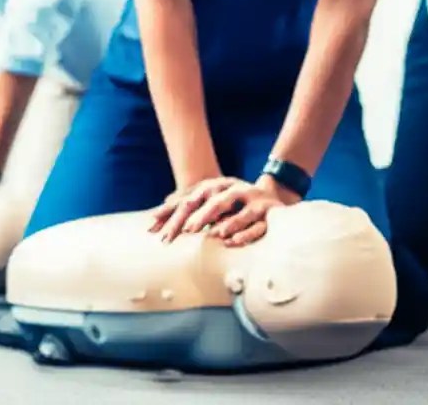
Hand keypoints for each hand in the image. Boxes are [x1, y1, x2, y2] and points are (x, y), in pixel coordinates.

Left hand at [150, 176, 292, 245]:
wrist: (273, 196)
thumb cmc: (233, 205)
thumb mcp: (210, 204)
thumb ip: (186, 211)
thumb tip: (154, 218)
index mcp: (216, 187)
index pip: (190, 200)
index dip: (173, 213)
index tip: (157, 229)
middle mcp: (232, 189)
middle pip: (210, 202)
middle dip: (196, 217)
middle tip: (182, 232)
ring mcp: (252, 199)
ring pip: (232, 208)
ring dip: (217, 220)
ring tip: (205, 233)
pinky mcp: (268, 211)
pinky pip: (254, 223)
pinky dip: (242, 232)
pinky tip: (229, 239)